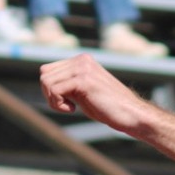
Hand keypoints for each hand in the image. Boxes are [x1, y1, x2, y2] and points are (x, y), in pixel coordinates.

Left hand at [39, 54, 153, 134]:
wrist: (130, 114)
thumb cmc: (108, 107)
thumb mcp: (83, 91)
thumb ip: (68, 84)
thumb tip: (45, 83)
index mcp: (81, 60)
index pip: (48, 69)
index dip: (50, 89)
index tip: (65, 101)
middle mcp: (81, 60)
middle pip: (44, 74)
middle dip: (49, 94)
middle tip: (65, 106)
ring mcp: (83, 68)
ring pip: (46, 81)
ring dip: (53, 100)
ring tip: (70, 108)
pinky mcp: (83, 80)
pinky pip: (55, 90)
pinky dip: (58, 104)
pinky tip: (73, 110)